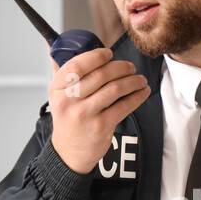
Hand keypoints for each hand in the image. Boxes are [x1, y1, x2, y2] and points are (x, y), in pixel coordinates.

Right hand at [47, 47, 150, 174]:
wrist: (69, 152)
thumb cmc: (67, 119)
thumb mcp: (57, 96)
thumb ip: (62, 73)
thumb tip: (59, 47)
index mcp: (57, 89)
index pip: (77, 65)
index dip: (96, 56)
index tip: (109, 54)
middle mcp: (69, 101)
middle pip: (100, 75)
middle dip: (121, 67)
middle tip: (130, 67)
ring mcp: (86, 114)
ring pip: (114, 89)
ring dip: (132, 81)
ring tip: (139, 79)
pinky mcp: (102, 126)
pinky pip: (124, 106)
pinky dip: (137, 96)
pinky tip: (143, 91)